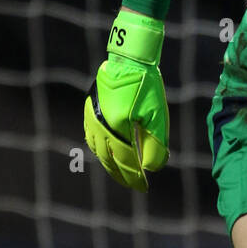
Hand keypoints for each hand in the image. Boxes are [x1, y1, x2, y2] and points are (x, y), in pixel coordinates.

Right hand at [83, 9, 168, 191]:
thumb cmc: (147, 87)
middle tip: (132, 185)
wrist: (129, 60)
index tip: (143, 187)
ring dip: (109, 163)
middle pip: (109, 159)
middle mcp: (101, 125)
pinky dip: (99, 148)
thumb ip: (155, 144)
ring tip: (120, 172)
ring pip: (97, 149)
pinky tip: (107, 152)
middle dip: (122, 174)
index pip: (126, 161)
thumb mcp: (157, 116)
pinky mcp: (90, 109)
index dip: (135, 177)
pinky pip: (91, 136)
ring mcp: (92, 117)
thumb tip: (151, 168)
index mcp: (117, 128)